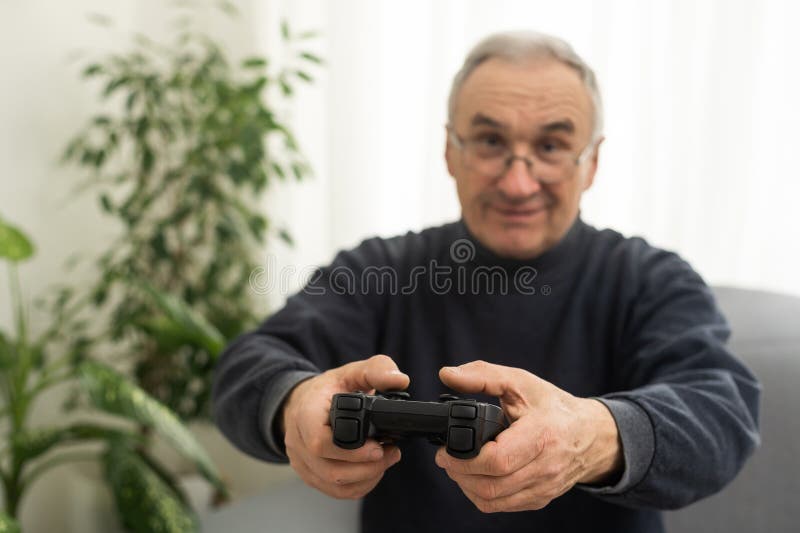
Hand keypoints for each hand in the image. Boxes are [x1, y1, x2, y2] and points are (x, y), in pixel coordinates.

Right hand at [280, 354, 408, 498]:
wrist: (304, 403)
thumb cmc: (328, 390)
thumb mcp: (350, 372)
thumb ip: (376, 370)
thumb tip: (399, 380)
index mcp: (305, 414)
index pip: (318, 442)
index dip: (351, 451)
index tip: (378, 446)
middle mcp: (298, 441)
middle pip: (331, 470)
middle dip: (367, 467)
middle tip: (391, 453)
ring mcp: (302, 462)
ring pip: (334, 485)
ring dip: (367, 477)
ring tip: (386, 459)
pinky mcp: (311, 475)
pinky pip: (335, 491)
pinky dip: (359, 485)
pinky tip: (373, 470)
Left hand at [434, 360, 621, 512]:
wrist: (590, 434)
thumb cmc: (553, 407)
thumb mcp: (520, 381)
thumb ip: (483, 376)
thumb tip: (447, 374)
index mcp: (542, 435)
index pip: (498, 460)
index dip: (464, 460)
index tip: (444, 451)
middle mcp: (546, 467)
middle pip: (491, 485)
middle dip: (459, 474)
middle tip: (444, 458)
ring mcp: (544, 487)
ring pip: (494, 501)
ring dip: (466, 486)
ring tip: (456, 467)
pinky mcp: (540, 499)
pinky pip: (502, 506)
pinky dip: (481, 495)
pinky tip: (474, 478)